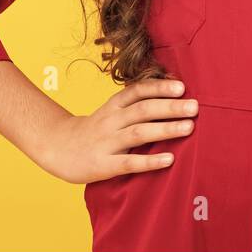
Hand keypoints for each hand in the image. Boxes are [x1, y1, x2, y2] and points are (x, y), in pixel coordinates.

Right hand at [36, 77, 197, 184]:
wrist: (57, 148)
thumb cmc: (94, 129)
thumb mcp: (110, 111)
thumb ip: (135, 104)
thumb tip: (173, 94)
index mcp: (113, 106)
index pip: (136, 91)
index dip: (159, 87)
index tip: (181, 87)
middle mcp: (110, 121)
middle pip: (142, 110)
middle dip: (170, 107)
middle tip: (195, 106)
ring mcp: (106, 143)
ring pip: (138, 133)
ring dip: (165, 129)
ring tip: (189, 127)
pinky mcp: (103, 165)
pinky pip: (129, 162)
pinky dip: (150, 161)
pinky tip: (169, 159)